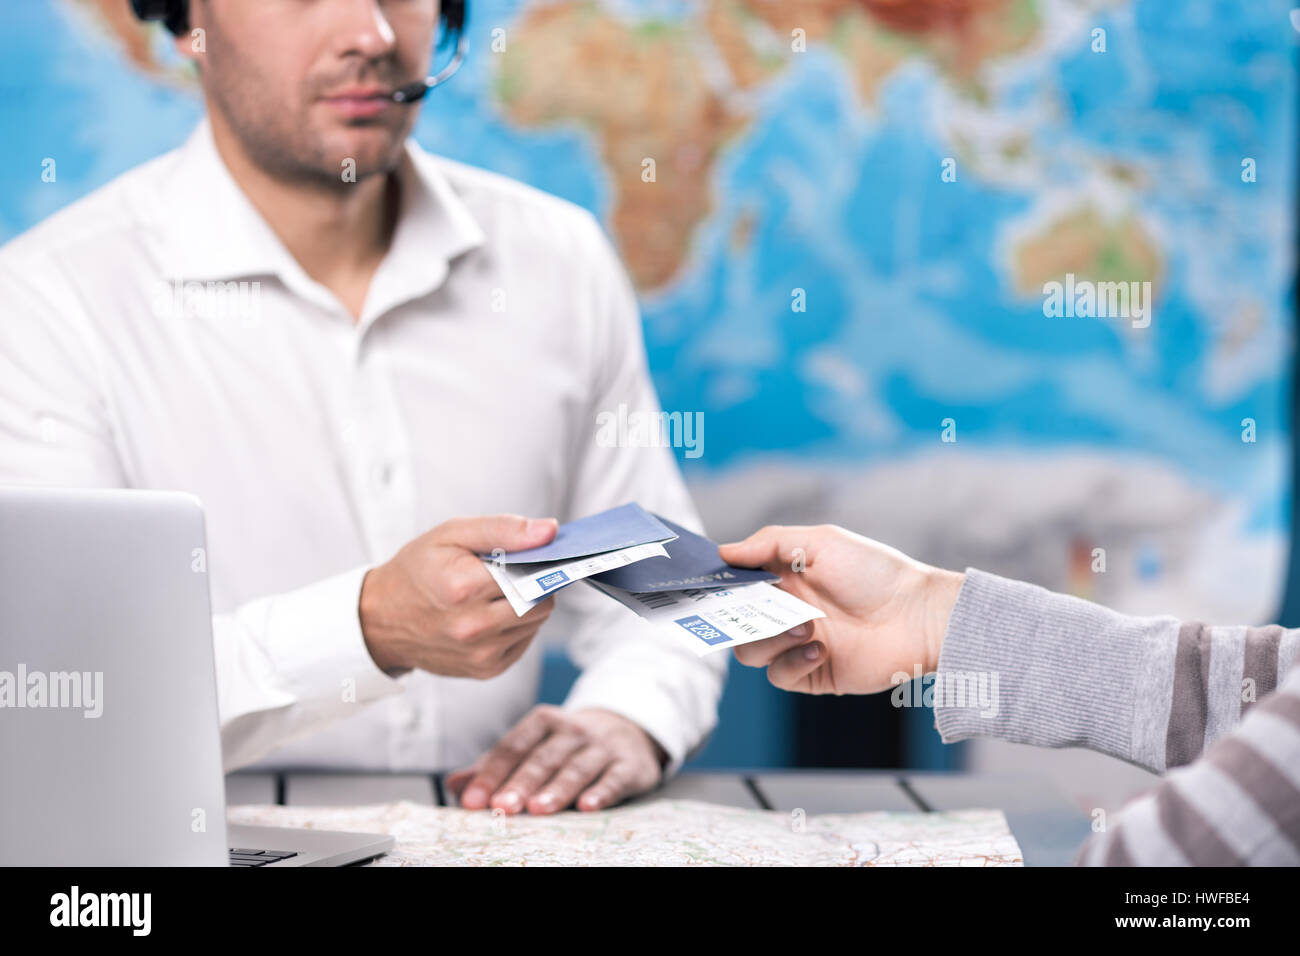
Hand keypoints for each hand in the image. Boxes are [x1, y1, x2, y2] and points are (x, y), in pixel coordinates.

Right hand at [358, 514, 558, 678]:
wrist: (382, 618)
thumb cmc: (417, 570)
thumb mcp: (452, 534)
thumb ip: (503, 529)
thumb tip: (549, 530)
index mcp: (464, 587)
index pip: (532, 575)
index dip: (538, 562)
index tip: (534, 556)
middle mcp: (473, 626)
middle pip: (540, 603)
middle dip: (534, 584)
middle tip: (512, 573)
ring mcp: (480, 653)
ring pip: (536, 623)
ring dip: (526, 606)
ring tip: (495, 594)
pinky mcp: (485, 669)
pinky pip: (524, 642)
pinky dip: (516, 627)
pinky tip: (491, 614)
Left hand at [446, 705, 666, 813]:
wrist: (628, 730)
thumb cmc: (568, 745)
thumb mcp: (533, 746)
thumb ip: (495, 766)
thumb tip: (455, 784)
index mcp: (544, 722)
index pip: (513, 747)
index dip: (492, 773)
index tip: (473, 799)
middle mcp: (573, 730)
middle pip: (543, 758)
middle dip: (521, 783)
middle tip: (502, 806)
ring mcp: (602, 747)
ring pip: (577, 768)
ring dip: (556, 789)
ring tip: (537, 809)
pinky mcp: (629, 765)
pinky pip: (614, 779)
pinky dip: (601, 793)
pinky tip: (587, 807)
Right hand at [717, 525, 963, 694]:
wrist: (919, 617)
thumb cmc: (876, 572)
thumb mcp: (821, 542)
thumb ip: (769, 543)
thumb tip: (724, 552)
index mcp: (783, 578)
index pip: (735, 585)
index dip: (717, 587)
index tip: (705, 586)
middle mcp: (785, 612)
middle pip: (733, 623)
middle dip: (734, 618)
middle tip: (747, 611)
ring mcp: (797, 645)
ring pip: (750, 652)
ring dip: (768, 640)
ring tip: (805, 627)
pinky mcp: (813, 674)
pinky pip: (780, 676)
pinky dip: (792, 662)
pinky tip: (819, 648)